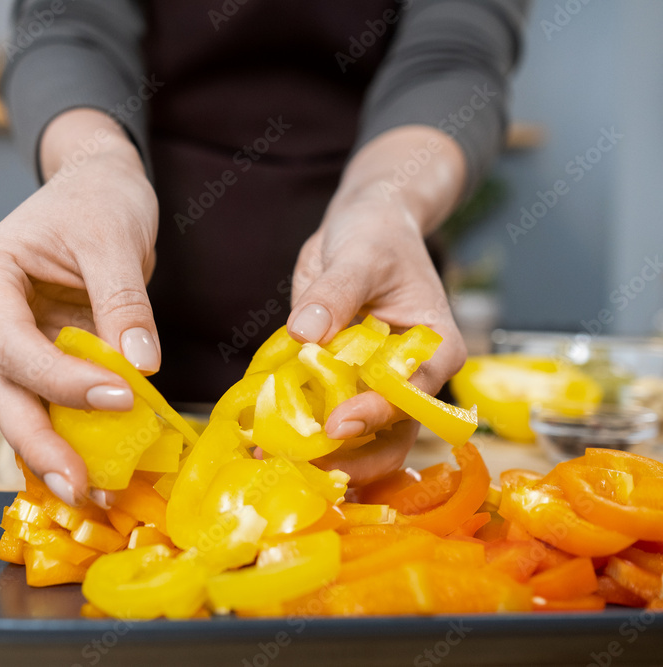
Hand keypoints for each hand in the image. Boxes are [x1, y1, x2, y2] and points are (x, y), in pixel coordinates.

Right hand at [0, 110, 159, 506]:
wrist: (93, 187)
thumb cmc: (96, 200)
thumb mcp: (114, 238)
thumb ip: (123, 301)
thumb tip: (139, 366)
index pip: (12, 343)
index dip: (62, 379)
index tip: (121, 395)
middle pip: (1, 391)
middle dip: (41, 443)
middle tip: (82, 487)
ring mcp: (0, 341)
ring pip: (16, 407)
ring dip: (52, 450)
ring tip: (91, 492)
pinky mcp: (30, 358)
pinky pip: (43, 402)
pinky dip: (67, 433)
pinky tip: (93, 468)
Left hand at [287, 126, 468, 484]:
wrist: (363, 228)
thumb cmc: (377, 236)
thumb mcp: (359, 256)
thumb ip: (335, 294)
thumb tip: (305, 332)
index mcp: (434, 346)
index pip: (415, 391)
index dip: (380, 412)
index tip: (339, 424)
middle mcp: (410, 376)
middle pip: (392, 434)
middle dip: (351, 457)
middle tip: (303, 464)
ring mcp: (373, 384)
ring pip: (358, 438)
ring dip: (320, 455)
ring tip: (273, 459)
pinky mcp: (339, 383)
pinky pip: (321, 414)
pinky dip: (296, 429)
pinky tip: (260, 440)